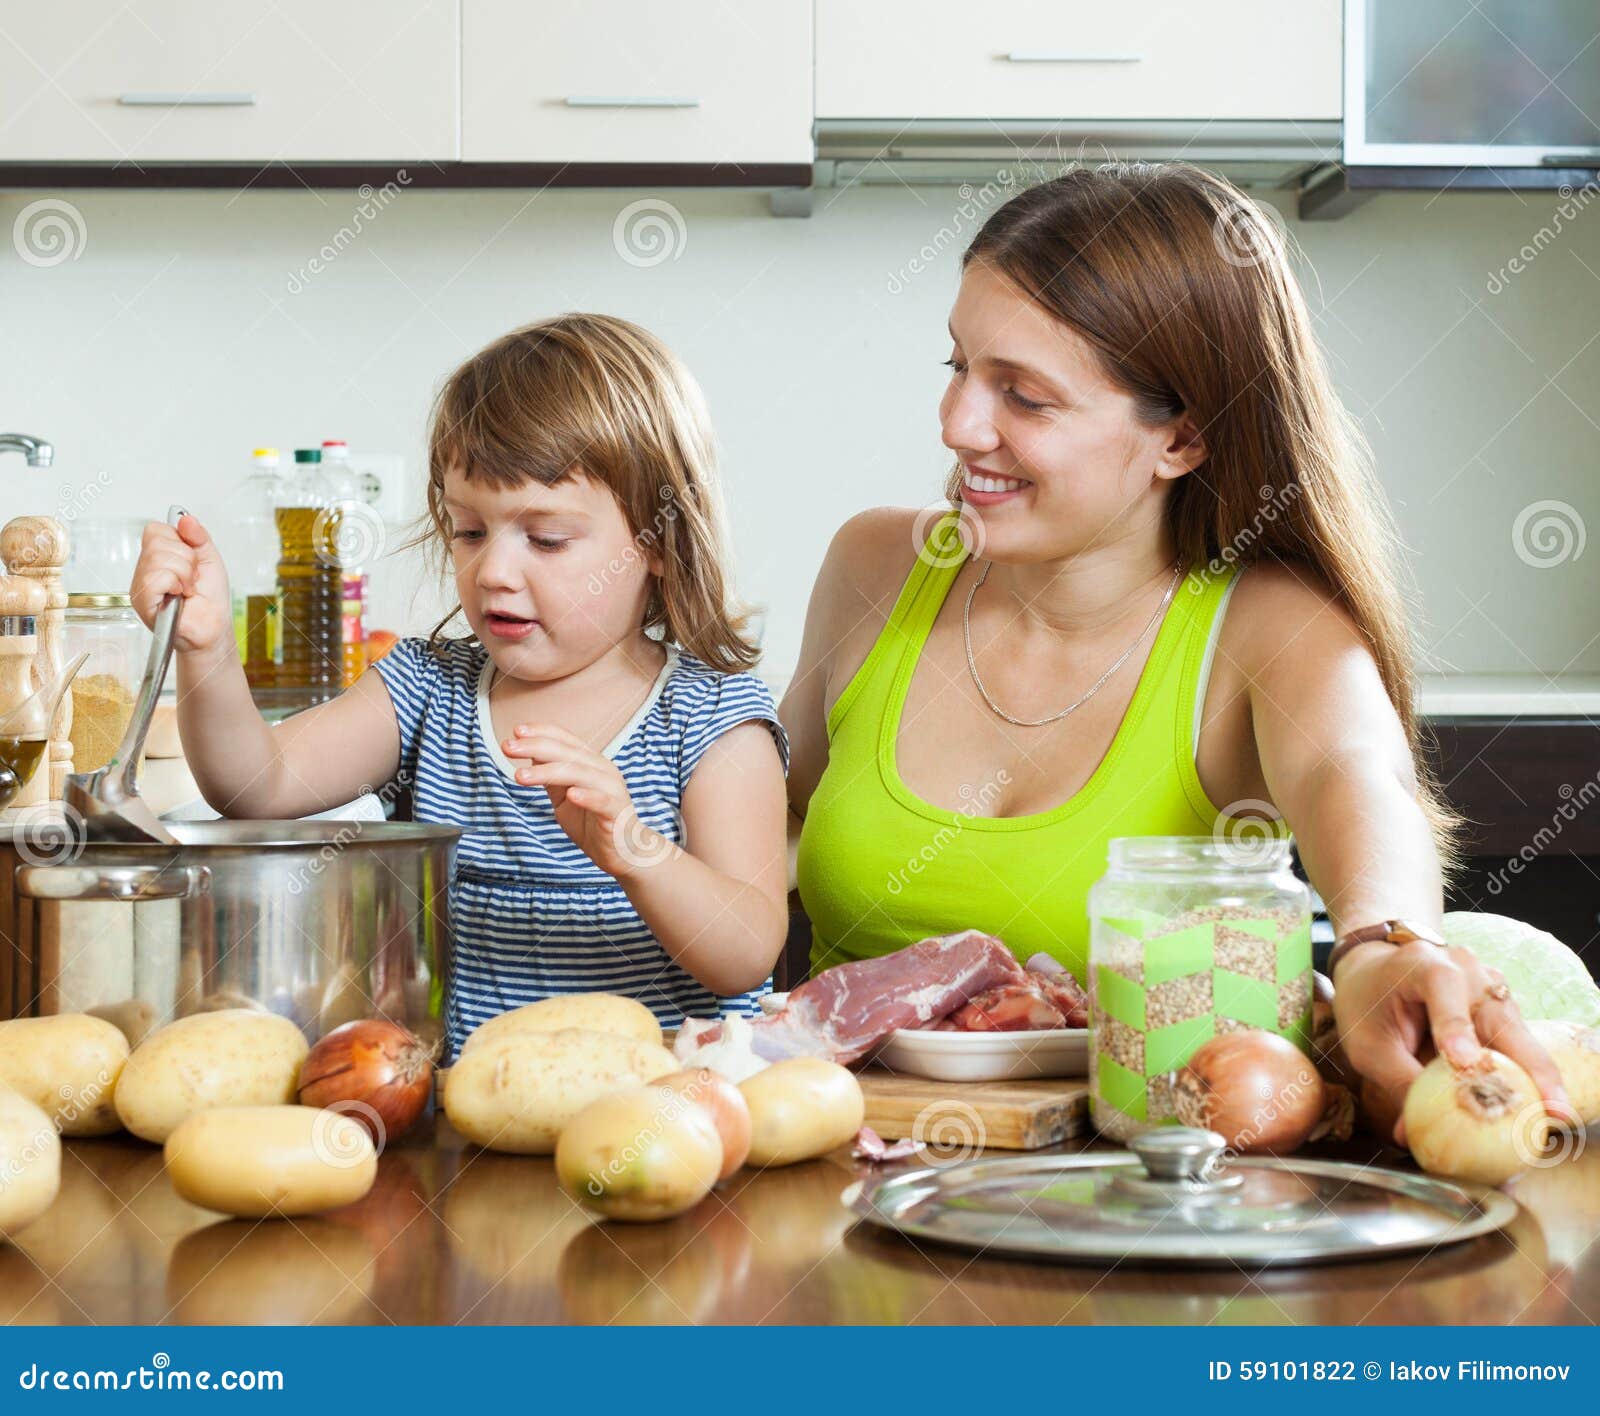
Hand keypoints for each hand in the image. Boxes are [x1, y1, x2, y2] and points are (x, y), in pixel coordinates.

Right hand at [130, 514, 232, 655]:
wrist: (214, 627)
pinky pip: (157, 577)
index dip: (180, 542)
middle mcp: (144, 569)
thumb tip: (186, 519)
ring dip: (184, 574)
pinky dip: (177, 584)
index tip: (192, 561)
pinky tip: (180, 597)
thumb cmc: (210, 598)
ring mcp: (140, 585)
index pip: (155, 529)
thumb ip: (198, 536)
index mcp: (156, 557)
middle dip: (187, 560)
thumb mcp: (209, 558)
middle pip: (158, 541)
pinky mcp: (142, 601)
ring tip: (187, 589)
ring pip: (159, 558)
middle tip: (191, 580)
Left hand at [502, 722, 677, 879]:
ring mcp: (612, 790)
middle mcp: (603, 770)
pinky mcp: (617, 812)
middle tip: (508, 747)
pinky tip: (571, 794)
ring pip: (580, 773)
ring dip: (548, 772)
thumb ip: (551, 778)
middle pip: (568, 752)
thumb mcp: (563, 797)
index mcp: (591, 763)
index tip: (515, 731)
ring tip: (521, 776)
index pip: (565, 739)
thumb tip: (531, 753)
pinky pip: (603, 801)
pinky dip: (588, 796)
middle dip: (536, 747)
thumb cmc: (592, 823)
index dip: (541, 732)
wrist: (621, 853)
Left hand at [1332, 938, 1570, 1144]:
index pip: (1443, 986)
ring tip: (1553, 1116)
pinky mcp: (1502, 1007)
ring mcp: (1490, 985)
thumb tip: (1409, 1135)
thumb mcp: (1368, 1044)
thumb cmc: (1367, 1005)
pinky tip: (1542, 1108)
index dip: (1455, 1023)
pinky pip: (1518, 1042)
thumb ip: (1395, 1081)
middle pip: (1500, 1015)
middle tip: (1550, 1108)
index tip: (1463, 1061)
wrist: (1375, 972)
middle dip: (1528, 1064)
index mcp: (1424, 964)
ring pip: (1519, 1033)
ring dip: (1537, 1075)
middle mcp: (1466, 968)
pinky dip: (1528, 1074)